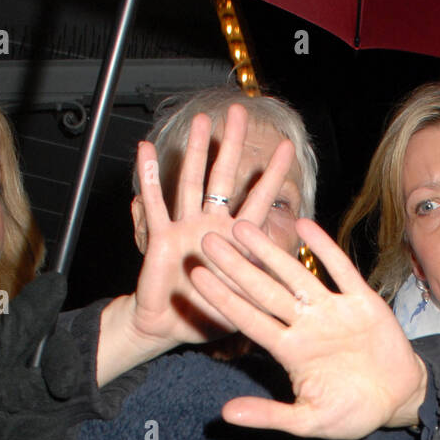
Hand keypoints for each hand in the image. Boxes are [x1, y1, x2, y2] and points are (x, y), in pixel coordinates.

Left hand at [0, 273, 104, 439]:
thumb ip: (27, 317)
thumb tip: (57, 281)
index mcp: (40, 367)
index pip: (68, 365)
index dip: (65, 370)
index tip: (59, 382)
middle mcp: (45, 398)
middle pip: (55, 401)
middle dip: (24, 399)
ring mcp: (39, 430)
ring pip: (47, 433)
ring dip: (11, 430)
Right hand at [96, 104, 298, 382]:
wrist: (171, 326)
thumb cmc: (207, 313)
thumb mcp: (246, 299)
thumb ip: (264, 281)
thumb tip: (293, 273)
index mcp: (234, 238)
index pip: (258, 199)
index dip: (272, 175)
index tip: (287, 147)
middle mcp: (209, 225)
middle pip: (223, 177)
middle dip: (232, 145)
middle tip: (239, 113)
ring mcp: (184, 227)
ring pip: (192, 182)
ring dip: (197, 151)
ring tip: (201, 122)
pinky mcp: (161, 237)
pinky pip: (155, 204)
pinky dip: (150, 177)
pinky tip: (145, 150)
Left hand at [188, 217, 428, 439]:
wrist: (398, 400)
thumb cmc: (352, 413)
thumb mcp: (308, 421)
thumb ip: (269, 415)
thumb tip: (225, 414)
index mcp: (290, 351)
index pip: (249, 320)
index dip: (223, 298)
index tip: (197, 278)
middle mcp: (305, 325)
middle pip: (264, 290)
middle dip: (236, 266)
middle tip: (207, 239)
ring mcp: (333, 310)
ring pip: (295, 275)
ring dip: (270, 251)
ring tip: (243, 226)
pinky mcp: (363, 302)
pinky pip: (340, 270)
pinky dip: (324, 248)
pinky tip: (304, 225)